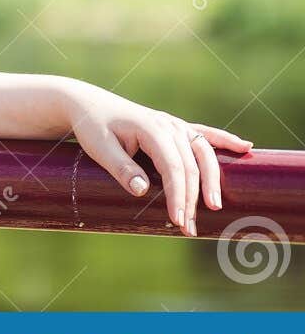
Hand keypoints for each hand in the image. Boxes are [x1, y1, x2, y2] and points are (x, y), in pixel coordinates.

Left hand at [64, 85, 252, 236]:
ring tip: (215, 206)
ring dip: (212, 180)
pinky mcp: (175, 127)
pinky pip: (205, 134)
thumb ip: (120, 168)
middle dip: (193, 198)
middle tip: (188, 228)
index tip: (178, 219)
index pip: (173, 167)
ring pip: (203, 153)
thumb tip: (142, 190)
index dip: (179, 194)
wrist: (87, 105)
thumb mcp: (99, 148)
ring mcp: (174, 125)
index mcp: (151, 129)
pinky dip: (225, 140)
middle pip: (190, 165)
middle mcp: (168, 125)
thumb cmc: (92, 126)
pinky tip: (245, 148)